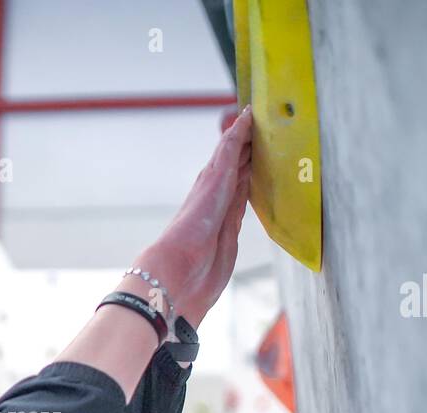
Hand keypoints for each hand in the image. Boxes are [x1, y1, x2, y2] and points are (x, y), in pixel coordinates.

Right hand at [135, 106, 252, 328]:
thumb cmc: (192, 280)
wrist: (174, 277)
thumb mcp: (219, 261)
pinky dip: (238, 133)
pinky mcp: (214, 181)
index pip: (230, 195)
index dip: (240, 178)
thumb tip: (216, 253)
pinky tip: (247, 118)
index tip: (249, 165)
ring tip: (251, 119)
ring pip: (228, 157)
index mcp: (213, 222)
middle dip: (240, 153)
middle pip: (229, 171)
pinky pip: (228, 151)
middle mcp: (210, 202)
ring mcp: (210, 190)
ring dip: (240, 138)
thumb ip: (224, 246)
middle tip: (252, 132)